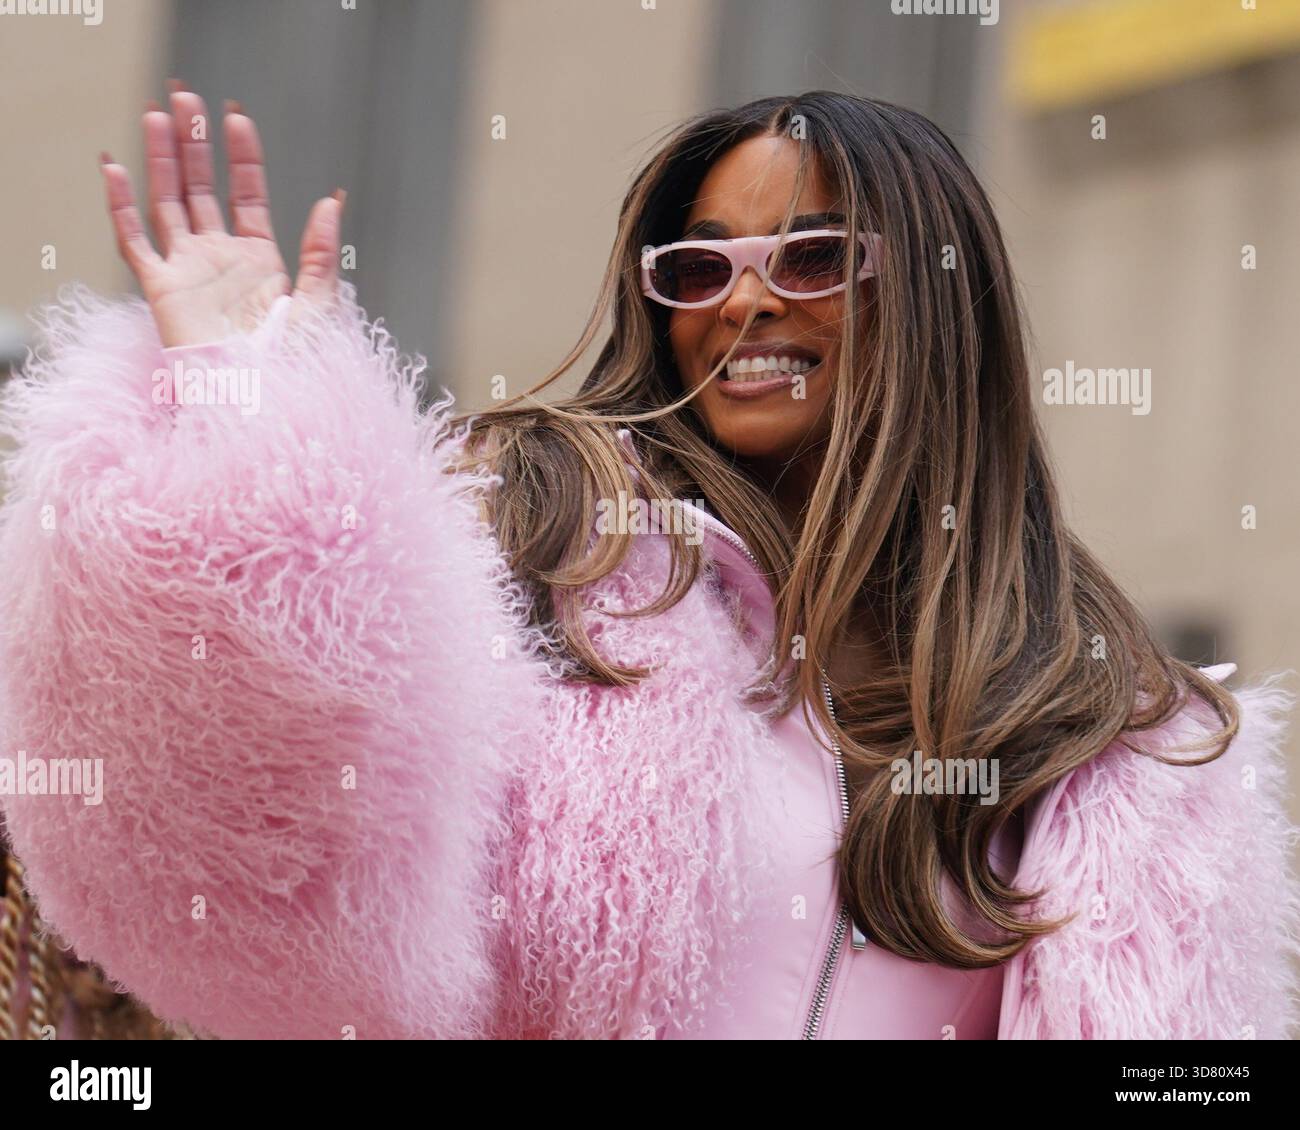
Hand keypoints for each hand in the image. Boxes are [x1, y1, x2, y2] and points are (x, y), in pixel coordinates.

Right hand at [99, 81, 344, 348]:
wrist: (265, 401)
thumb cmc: (300, 364)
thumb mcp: (320, 302)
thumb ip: (322, 252)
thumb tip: (330, 200)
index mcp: (260, 260)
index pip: (246, 194)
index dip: (241, 156)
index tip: (236, 117)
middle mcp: (220, 259)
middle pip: (200, 189)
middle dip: (193, 145)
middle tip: (187, 99)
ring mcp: (188, 272)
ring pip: (167, 203)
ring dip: (159, 159)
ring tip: (156, 113)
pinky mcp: (161, 291)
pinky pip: (134, 241)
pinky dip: (120, 206)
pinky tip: (114, 167)